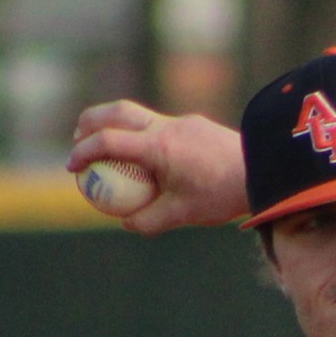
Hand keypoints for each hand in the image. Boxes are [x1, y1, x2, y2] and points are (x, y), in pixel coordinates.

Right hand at [68, 101, 247, 233]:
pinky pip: (161, 125)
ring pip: (139, 114)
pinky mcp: (196, 124)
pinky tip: (151, 157)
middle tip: (78, 139)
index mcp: (157, 147)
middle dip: (91, 122)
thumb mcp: (182, 215)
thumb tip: (124, 223)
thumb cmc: (222, 196)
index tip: (71, 167)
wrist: (264, 173)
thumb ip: (148, 220)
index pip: (108, 142)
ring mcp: (182, 122)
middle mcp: (166, 127)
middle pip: (117, 112)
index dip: (84, 152)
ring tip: (109, 144)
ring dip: (118, 124)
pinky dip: (145, 135)